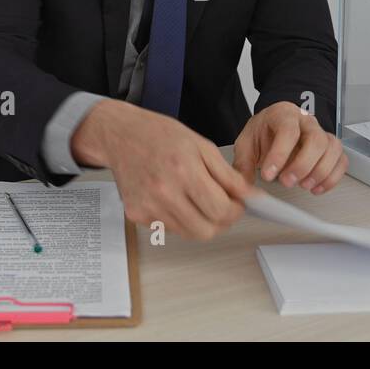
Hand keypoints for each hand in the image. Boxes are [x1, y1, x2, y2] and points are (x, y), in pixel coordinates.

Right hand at [71, 99, 251, 239]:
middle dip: (221, 222)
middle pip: (206, 230)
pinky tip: (175, 198)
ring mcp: (148, 207)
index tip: (237, 204)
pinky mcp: (136, 215)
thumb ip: (227, 175)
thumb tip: (249, 196)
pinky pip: (169, 229)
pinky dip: (179, 219)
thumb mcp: (202, 145)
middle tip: (222, 206)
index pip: (221, 210)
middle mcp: (164, 192)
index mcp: (184, 170)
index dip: (236, 211)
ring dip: (201, 221)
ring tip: (197, 199)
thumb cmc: (159, 135)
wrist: (121, 135)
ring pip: (188, 233)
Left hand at [232, 101, 346, 194]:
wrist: (274, 127)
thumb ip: (243, 163)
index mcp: (283, 114)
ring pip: (332, 149)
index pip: (287, 130)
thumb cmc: (263, 133)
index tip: (268, 174)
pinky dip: (332, 177)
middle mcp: (306, 121)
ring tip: (303, 185)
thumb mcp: (246, 143)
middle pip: (316, 139)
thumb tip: (244, 186)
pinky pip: (341, 161)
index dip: (280, 153)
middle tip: (287, 182)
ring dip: (320, 172)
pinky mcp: (331, 149)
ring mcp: (321, 133)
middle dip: (303, 164)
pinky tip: (316, 188)